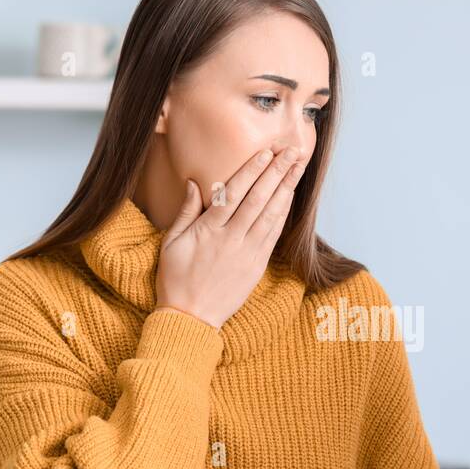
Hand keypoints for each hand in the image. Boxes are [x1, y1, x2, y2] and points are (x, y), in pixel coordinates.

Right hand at [154, 146, 305, 328]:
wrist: (191, 317)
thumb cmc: (176, 279)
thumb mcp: (171, 243)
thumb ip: (186, 212)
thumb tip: (196, 184)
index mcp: (209, 231)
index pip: (235, 193)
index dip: (253, 171)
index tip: (266, 152)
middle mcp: (232, 239)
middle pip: (259, 199)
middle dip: (277, 172)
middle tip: (292, 151)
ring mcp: (247, 253)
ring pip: (271, 215)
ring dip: (286, 189)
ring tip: (298, 168)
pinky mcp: (257, 266)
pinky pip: (273, 235)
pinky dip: (283, 214)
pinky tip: (290, 197)